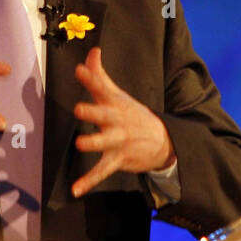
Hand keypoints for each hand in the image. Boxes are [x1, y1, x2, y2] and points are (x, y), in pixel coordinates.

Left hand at [71, 46, 174, 197]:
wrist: (164, 141)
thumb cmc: (131, 114)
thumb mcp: (118, 94)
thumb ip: (100, 74)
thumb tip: (92, 51)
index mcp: (115, 103)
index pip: (102, 87)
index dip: (91, 78)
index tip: (79, 70)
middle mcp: (116, 121)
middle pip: (104, 115)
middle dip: (93, 112)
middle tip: (80, 109)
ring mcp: (118, 141)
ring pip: (104, 143)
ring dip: (93, 143)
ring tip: (80, 144)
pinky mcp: (118, 159)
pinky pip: (102, 171)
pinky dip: (89, 181)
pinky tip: (76, 189)